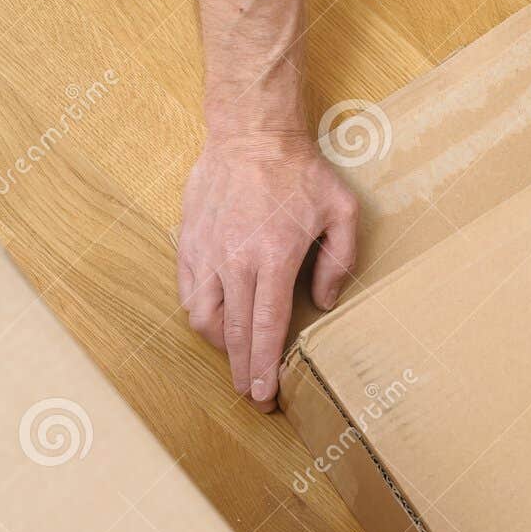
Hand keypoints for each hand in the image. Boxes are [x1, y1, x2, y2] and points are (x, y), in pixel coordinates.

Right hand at [178, 133, 358, 411]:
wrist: (251, 133)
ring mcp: (207, 253)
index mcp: (273, 257)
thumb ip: (339, 262)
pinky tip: (216, 325)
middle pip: (235, 334)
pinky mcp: (189, 243)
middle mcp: (235, 261)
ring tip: (237, 361)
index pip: (266, 328)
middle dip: (244, 373)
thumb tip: (323, 302)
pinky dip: (201, 317)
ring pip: (205, 319)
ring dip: (221, 348)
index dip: (265, 367)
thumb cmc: (299, 171)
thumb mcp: (342, 211)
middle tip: (254, 398)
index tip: (264, 396)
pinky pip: (188, 293)